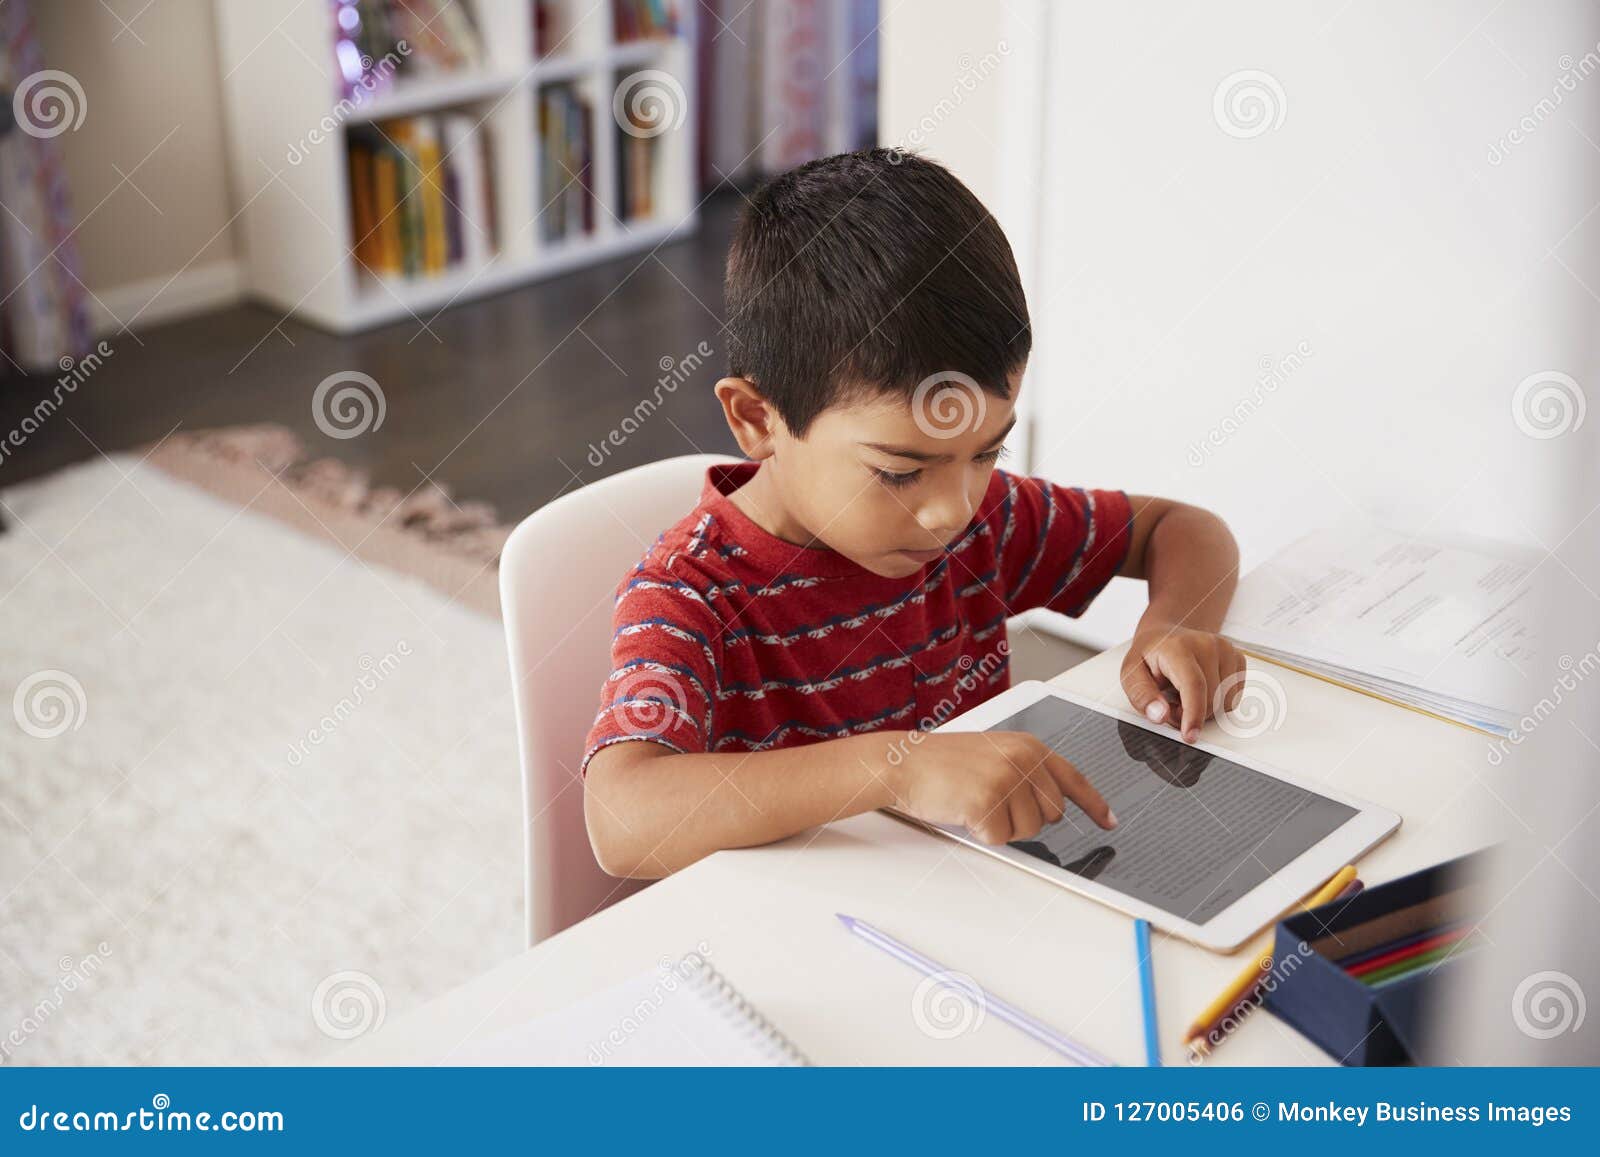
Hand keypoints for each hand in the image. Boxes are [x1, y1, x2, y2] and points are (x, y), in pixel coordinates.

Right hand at [884, 731, 1116, 844]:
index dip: (1095, 804)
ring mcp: (1006, 779)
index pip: (1073, 778)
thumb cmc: (942, 763)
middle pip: (1052, 814)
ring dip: (1002, 826)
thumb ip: (1026, 771)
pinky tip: (964, 811)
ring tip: (975, 802)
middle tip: (994, 803)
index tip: (1110, 821)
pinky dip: (982, 833)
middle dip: (1026, 818)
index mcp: (1027, 745)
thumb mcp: (994, 754)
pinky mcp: (988, 801)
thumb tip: (1053, 807)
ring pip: (1029, 830)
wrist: (903, 762)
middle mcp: (1022, 758)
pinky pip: (1000, 838)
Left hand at [1121, 622, 1245, 742]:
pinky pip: (1233, 697)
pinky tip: (1201, 689)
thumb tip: (1159, 715)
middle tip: (1171, 704)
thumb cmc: (1149, 656)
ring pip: (1224, 702)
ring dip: (1205, 709)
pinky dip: (1217, 701)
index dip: (1193, 714)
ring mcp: (1226, 650)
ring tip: (1184, 694)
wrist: (1166, 635)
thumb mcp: (1130, 674)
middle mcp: (1207, 645)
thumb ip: (1141, 695)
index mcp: (1178, 647)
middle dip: (1191, 714)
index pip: (1193, 684)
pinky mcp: (1238, 659)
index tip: (1190, 736)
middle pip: (1210, 700)